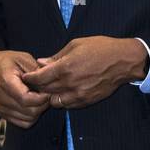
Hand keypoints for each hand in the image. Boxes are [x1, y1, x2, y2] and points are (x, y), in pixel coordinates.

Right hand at [0, 49, 52, 128]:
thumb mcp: (22, 58)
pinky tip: (33, 106)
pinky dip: (31, 117)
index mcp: (6, 83)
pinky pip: (22, 123)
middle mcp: (2, 99)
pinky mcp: (4, 114)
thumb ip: (36, 70)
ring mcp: (2, 108)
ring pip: (28, 120)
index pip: (26, 99)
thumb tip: (48, 82)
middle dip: (43, 105)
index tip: (48, 92)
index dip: (42, 98)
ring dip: (38, 111)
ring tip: (40, 99)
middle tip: (47, 95)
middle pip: (29, 112)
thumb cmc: (4, 62)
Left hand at [19, 37, 146, 109]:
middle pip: (45, 90)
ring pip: (55, 101)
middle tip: (35, 82)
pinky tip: (63, 91)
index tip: (26, 76)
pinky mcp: (86, 101)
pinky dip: (62, 99)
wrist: (123, 61)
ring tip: (50, 87)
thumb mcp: (76, 45)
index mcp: (65, 67)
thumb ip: (57, 57)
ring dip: (49, 95)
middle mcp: (70, 83)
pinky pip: (68, 104)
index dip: (30, 78)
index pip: (39, 78)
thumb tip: (41, 62)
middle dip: (38, 86)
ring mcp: (78, 94)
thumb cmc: (101, 48)